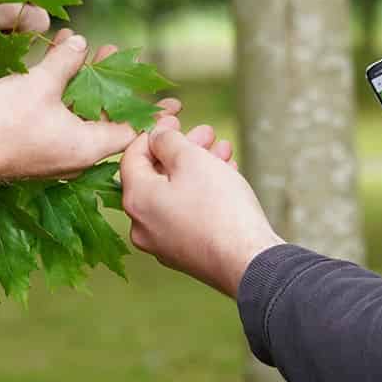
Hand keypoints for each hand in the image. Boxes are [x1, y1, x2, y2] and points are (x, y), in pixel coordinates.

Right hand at [0, 29, 138, 181]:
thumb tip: (81, 43)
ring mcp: (54, 150)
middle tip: (119, 56)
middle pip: (106, 118)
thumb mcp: (39, 85)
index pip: (132, 132)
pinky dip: (61, 91)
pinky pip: (58, 115)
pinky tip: (55, 59)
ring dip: (85, 82)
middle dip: (113, 85)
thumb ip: (65, 62)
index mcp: (88, 145)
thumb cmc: (3, 123)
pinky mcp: (34, 144)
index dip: (151, 113)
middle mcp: (76, 153)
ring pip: (79, 114)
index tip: (174, 103)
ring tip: (90, 49)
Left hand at [121, 119, 279, 296]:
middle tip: (207, 133)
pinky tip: (226, 177)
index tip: (176, 119)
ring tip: (223, 151)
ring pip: (175, 194)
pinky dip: (201, 192)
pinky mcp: (185, 253)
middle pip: (156, 175)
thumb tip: (158, 138)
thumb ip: (168, 141)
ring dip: (198, 168)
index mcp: (136, 200)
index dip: (154, 132)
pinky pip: (186, 213)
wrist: (248, 261)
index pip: (132, 156)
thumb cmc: (218, 207)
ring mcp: (163, 243)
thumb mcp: (191, 159)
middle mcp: (142, 225)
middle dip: (183, 149)